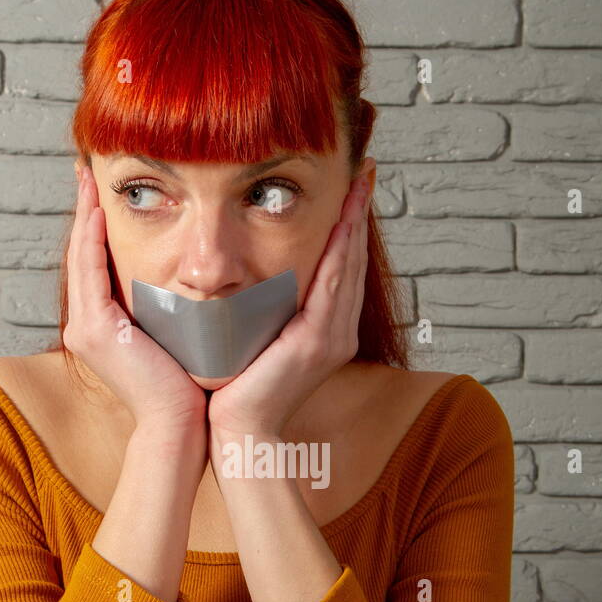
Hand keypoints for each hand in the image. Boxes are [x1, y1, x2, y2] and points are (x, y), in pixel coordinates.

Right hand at [63, 165, 207, 441]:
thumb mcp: (175, 335)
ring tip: (88, 178)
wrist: (181, 425)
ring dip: (85, 214)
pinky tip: (99, 211)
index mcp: (103, 327)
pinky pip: (90, 273)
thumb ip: (170, 307)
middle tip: (87, 170)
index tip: (103, 191)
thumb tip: (192, 280)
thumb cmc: (188, 386)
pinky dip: (93, 240)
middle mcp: (85, 325)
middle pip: (82, 254)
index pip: (96, 264)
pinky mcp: (96, 330)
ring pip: (81, 257)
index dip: (96, 226)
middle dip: (84, 210)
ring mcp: (85, 328)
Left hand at [206, 172, 372, 440]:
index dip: (349, 227)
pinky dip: (342, 250)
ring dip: (356, 222)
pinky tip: (345, 220)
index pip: (342, 267)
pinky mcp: (320, 342)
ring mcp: (334, 337)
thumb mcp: (254, 335)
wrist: (238, 431)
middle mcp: (338, 332)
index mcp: (326, 330)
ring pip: (350, 266)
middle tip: (365, 170)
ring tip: (360, 183)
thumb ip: (262, 305)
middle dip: (359, 214)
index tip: (351, 187)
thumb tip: (246, 272)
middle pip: (353, 261)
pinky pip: (335, 285)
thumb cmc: (237, 388)